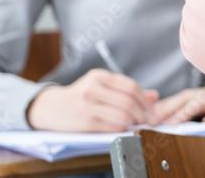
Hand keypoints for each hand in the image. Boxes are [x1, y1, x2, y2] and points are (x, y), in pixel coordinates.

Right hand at [26, 69, 158, 131]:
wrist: (49, 108)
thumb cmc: (80, 97)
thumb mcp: (101, 87)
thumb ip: (126, 90)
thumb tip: (154, 96)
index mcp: (99, 76)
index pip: (130, 86)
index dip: (144, 99)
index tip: (151, 109)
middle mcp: (93, 88)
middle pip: (129, 101)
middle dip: (142, 113)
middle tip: (147, 120)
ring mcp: (87, 105)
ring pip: (122, 115)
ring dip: (134, 122)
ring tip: (135, 124)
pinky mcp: (84, 122)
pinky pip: (112, 127)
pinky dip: (122, 129)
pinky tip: (123, 128)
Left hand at [152, 80, 204, 124]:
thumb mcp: (201, 105)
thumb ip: (183, 111)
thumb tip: (160, 122)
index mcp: (191, 96)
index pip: (169, 101)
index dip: (154, 109)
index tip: (139, 118)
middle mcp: (200, 96)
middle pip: (179, 101)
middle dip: (163, 111)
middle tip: (149, 121)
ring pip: (196, 105)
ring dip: (184, 113)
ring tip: (172, 123)